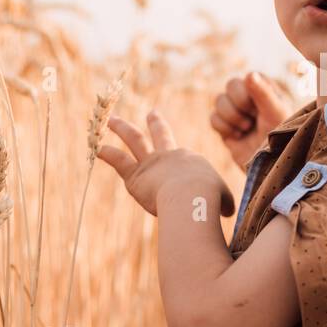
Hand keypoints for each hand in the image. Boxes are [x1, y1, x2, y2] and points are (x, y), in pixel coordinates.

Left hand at [97, 108, 234, 217]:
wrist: (192, 197)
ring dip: (122, 128)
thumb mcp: (224, 201)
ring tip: (112, 119)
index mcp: (191, 161)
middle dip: (156, 123)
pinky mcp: (135, 175)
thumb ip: (225, 204)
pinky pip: (119, 161)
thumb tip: (228, 213)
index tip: (189, 175)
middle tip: (151, 113)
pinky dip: (107, 153)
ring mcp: (151, 163)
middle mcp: (171, 156)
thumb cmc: (210, 200)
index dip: (185, 167)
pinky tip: (97, 147)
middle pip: (162, 135)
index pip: (184, 160)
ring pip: (135, 140)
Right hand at [210, 71, 295, 170]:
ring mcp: (237, 111)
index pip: (246, 79)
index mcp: (266, 88)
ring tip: (247, 129)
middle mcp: (250, 96)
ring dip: (232, 117)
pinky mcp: (226, 126)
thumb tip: (249, 74)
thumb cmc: (282, 138)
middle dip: (239, 106)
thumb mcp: (276, 114)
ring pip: (219, 100)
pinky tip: (238, 137)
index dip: (249, 96)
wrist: (271, 168)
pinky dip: (224, 129)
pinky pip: (213, 118)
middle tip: (253, 121)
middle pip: (230, 86)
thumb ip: (264, 94)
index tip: (260, 112)